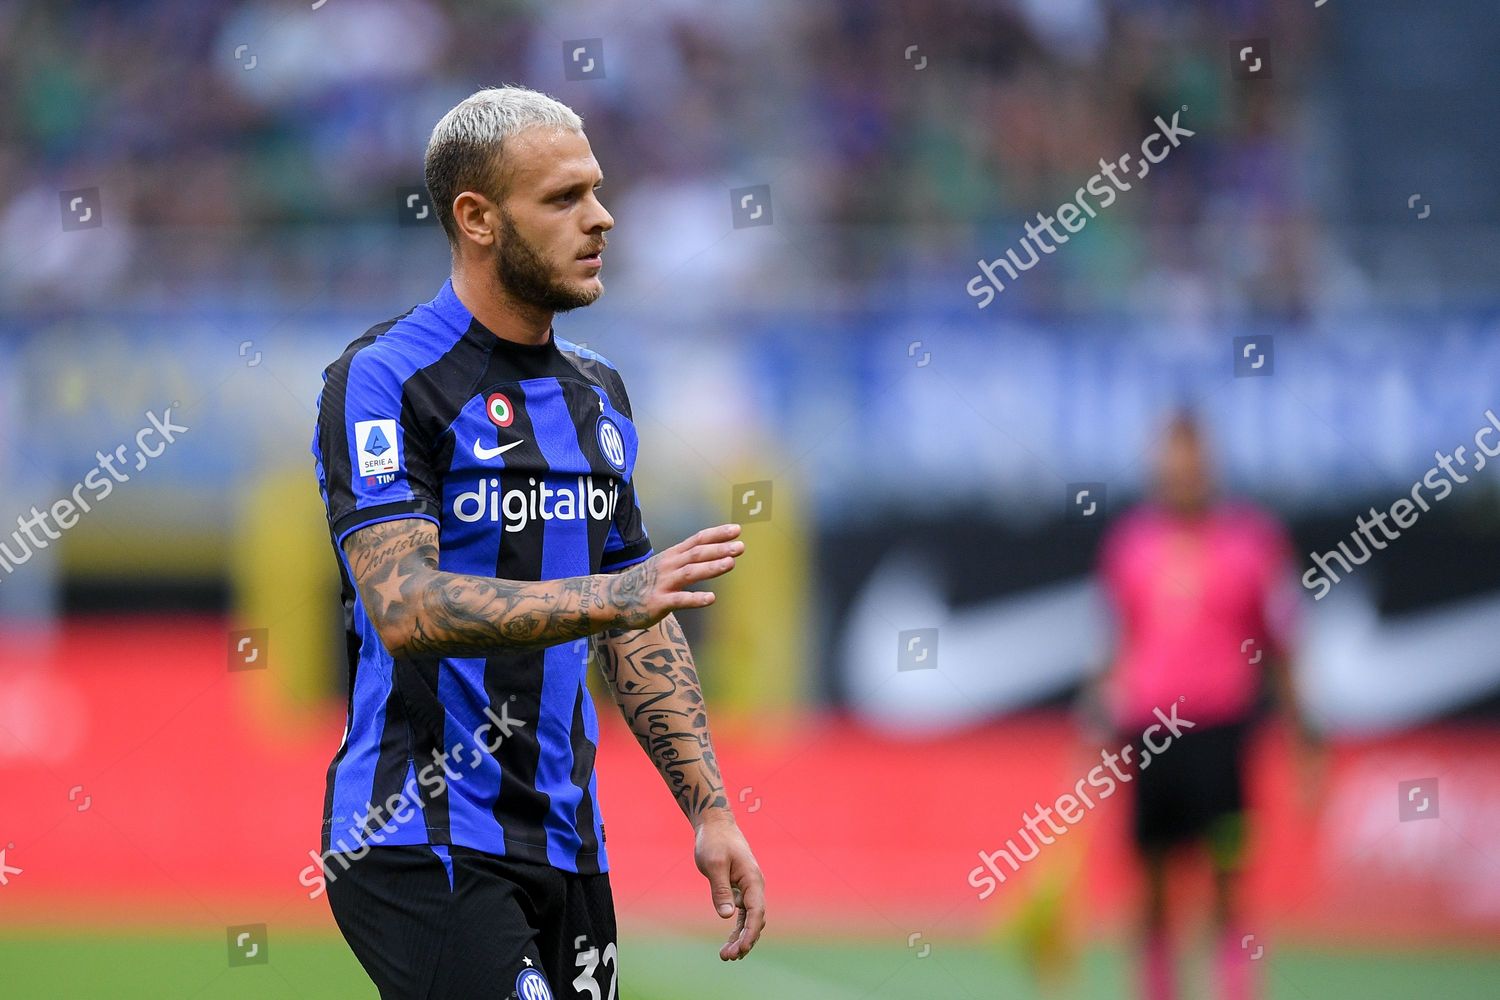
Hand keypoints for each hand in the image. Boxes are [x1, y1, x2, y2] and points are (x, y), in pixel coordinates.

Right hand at [619, 524, 743, 626]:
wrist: (612, 599)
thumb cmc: (644, 582)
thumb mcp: (664, 565)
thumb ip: (686, 559)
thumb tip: (714, 552)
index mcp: (672, 556)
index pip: (697, 540)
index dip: (717, 534)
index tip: (737, 530)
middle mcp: (669, 566)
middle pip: (697, 554)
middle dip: (719, 549)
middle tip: (740, 546)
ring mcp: (663, 584)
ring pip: (690, 573)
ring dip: (711, 567)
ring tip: (730, 563)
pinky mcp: (659, 602)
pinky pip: (679, 600)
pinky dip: (696, 599)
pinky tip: (711, 598)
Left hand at [693, 812, 765, 960]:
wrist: (715, 825)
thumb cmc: (714, 841)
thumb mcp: (714, 864)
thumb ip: (721, 889)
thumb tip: (727, 916)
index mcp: (753, 879)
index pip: (756, 911)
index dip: (750, 932)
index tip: (741, 949)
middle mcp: (755, 886)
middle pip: (755, 920)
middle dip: (744, 940)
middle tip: (727, 957)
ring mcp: (749, 889)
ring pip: (749, 920)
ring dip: (740, 938)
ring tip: (726, 956)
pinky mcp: (740, 890)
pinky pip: (743, 915)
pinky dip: (737, 929)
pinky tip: (728, 943)